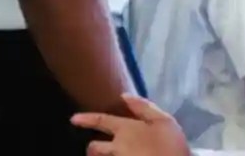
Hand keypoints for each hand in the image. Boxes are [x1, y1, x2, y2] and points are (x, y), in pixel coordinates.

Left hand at [72, 94, 190, 155]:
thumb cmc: (171, 146)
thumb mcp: (163, 121)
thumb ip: (143, 107)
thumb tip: (124, 96)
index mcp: (126, 129)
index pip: (101, 121)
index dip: (86, 119)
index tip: (73, 119)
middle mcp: (117, 148)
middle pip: (94, 148)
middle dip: (91, 148)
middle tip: (94, 148)